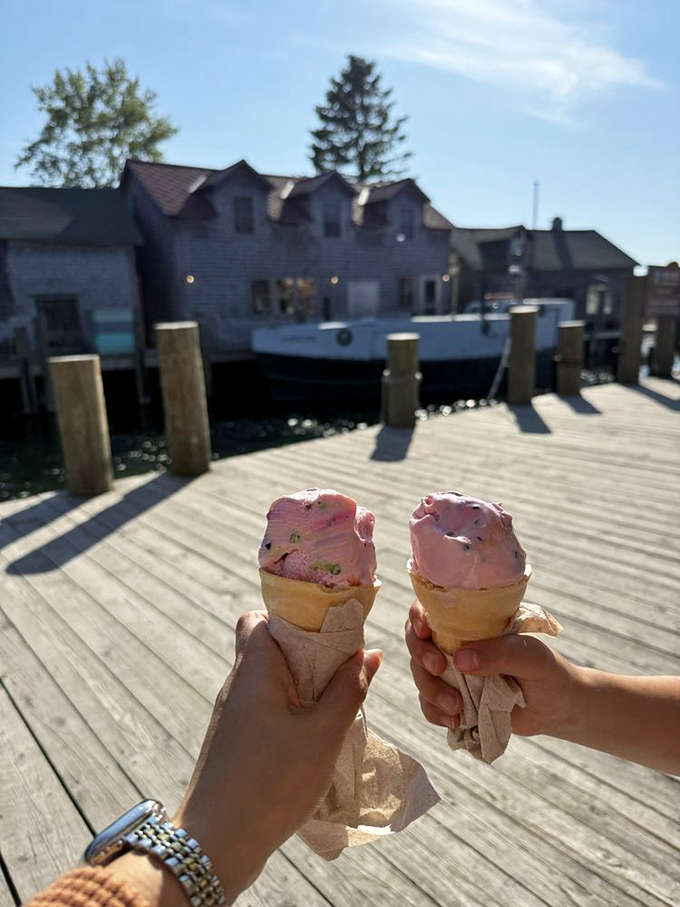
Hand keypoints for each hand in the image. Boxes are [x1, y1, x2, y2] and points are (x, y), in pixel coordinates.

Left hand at [113, 610, 381, 904]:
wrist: (216, 844)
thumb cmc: (272, 781)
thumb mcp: (323, 735)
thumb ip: (349, 690)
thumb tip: (369, 653)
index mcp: (254, 667)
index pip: (260, 616)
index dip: (293, 613)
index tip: (330, 624)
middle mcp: (238, 682)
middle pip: (269, 645)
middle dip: (308, 650)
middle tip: (342, 665)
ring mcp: (234, 713)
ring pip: (271, 678)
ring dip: (303, 682)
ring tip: (336, 699)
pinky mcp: (236, 739)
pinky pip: (267, 705)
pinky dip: (292, 708)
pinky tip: (315, 732)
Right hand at [405, 600, 575, 736]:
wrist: (558, 709)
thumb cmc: (548, 672)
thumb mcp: (531, 656)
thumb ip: (500, 653)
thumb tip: (460, 659)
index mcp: (472, 623)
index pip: (434, 609)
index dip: (419, 616)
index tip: (423, 630)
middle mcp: (456, 644)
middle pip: (418, 643)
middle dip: (421, 657)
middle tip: (439, 669)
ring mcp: (453, 673)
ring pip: (421, 675)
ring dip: (430, 691)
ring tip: (457, 708)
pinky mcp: (454, 700)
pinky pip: (429, 705)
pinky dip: (435, 713)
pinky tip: (455, 721)